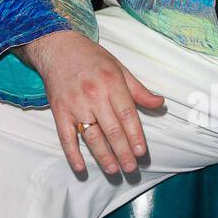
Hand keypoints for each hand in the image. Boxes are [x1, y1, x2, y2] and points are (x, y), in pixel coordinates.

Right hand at [16, 30, 163, 175]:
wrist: (57, 46)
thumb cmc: (91, 58)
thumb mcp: (119, 68)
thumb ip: (139, 90)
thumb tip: (159, 103)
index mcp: (112, 83)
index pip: (127, 115)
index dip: (135, 136)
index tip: (142, 152)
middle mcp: (93, 95)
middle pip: (111, 129)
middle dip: (123, 151)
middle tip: (131, 168)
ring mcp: (74, 104)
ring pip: (91, 136)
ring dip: (103, 156)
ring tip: (114, 170)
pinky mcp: (59, 111)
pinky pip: (66, 137)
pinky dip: (72, 154)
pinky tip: (80, 168)